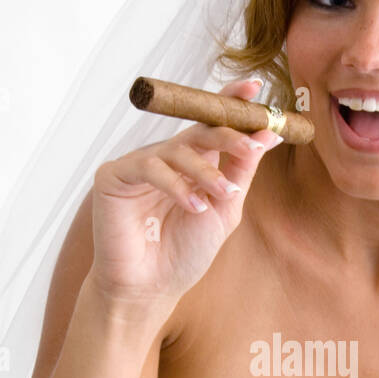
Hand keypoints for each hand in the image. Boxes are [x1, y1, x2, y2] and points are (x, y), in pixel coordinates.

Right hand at [90, 77, 280, 311]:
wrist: (151, 289)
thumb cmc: (184, 254)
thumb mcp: (223, 210)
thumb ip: (240, 172)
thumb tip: (265, 134)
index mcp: (190, 163)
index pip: (211, 124)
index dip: (231, 102)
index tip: (256, 88)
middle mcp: (164, 158)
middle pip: (197, 129)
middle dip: (227, 133)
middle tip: (251, 144)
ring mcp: (137, 165)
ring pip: (177, 150)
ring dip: (206, 172)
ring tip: (221, 198)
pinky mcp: (113, 177)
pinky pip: (148, 167)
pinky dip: (175, 185)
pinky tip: (192, 207)